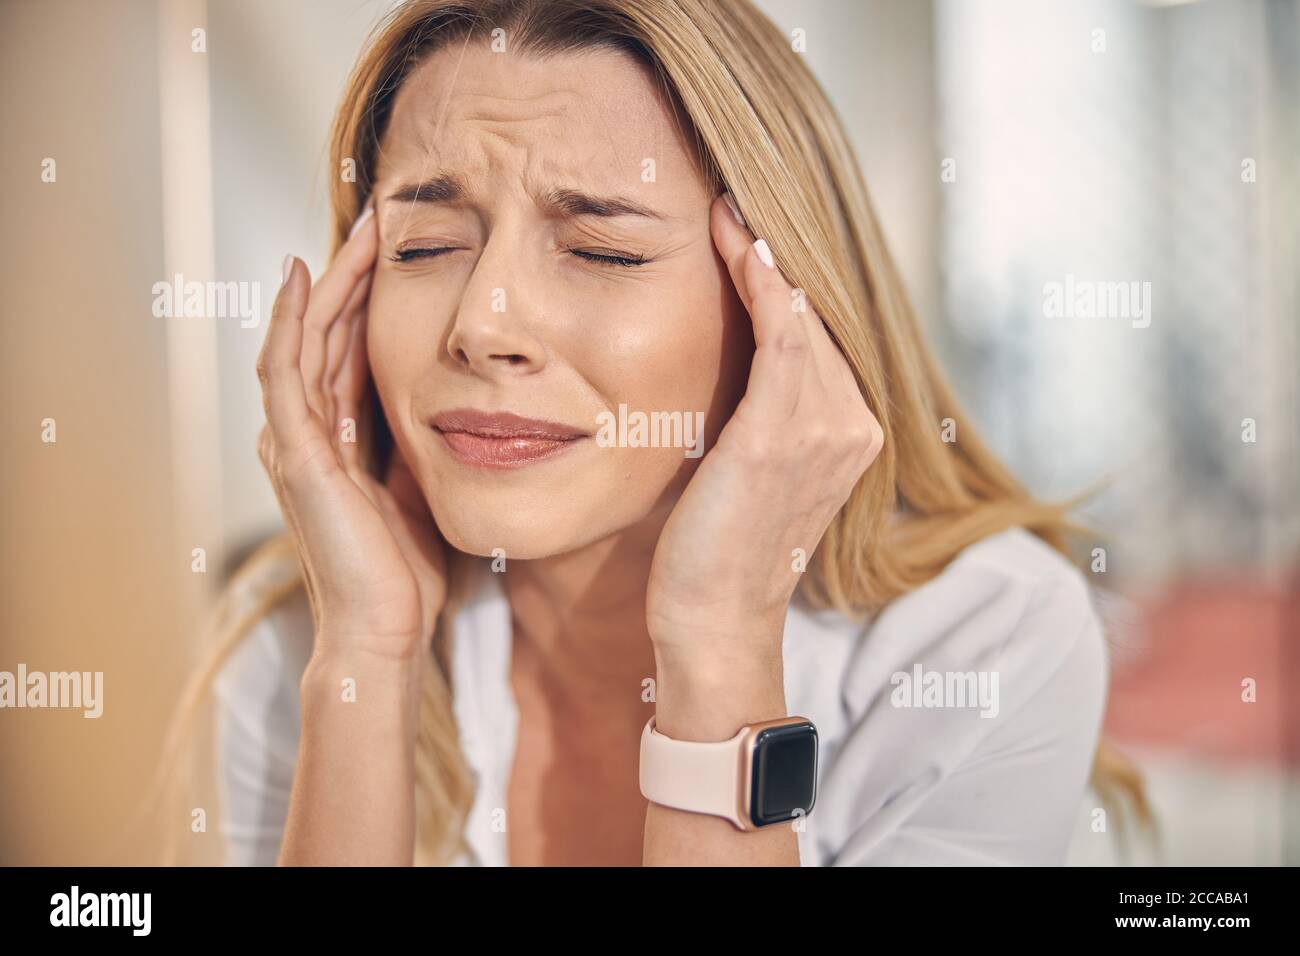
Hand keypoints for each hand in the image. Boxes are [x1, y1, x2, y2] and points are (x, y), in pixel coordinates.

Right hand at [256, 206, 446, 662]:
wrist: (383, 633)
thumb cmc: (407, 573)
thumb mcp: (423, 488)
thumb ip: (423, 444)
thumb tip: (464, 407)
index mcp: (339, 440)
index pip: (351, 349)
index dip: (372, 296)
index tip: (408, 248)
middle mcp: (307, 432)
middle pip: (326, 331)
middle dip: (354, 273)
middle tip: (382, 213)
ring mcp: (295, 441)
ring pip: (305, 337)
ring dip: (330, 280)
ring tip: (358, 227)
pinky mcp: (296, 453)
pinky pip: (285, 370)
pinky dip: (291, 320)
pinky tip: (306, 275)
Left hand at [645, 195, 883, 662]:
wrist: (713, 618)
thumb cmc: (717, 548)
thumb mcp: (750, 471)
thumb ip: (763, 416)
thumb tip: (734, 362)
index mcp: (850, 434)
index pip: (821, 337)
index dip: (784, 280)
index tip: (748, 225)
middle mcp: (853, 426)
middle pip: (819, 319)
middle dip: (777, 257)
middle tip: (738, 195)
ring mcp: (826, 431)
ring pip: (804, 318)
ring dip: (767, 255)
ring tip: (733, 205)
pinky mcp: (782, 437)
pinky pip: (783, 338)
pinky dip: (764, 285)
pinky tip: (741, 241)